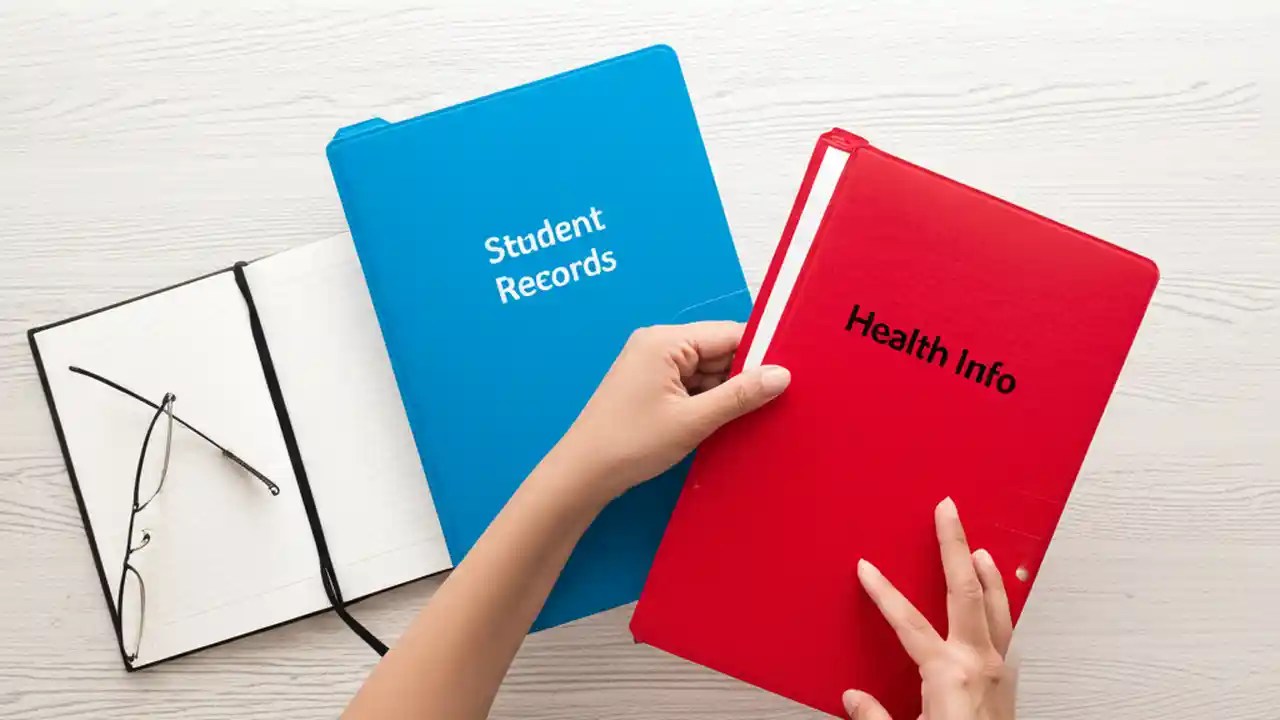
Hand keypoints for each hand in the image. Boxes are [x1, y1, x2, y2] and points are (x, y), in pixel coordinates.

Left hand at [552, 321, 789, 499]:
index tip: (795, 371)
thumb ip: (740, 395)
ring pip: (707, 371)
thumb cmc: (633, 443)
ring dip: (729, 391)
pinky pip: (691, 385)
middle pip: (718, 351)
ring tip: (763, 411)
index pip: (728, 334)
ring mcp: (652, 366)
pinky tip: (731, 419)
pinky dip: (710, 400)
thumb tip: (782, 375)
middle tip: (785, 397)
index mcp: (665, 341)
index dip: (761, 352)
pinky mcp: (651, 387)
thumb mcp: (693, 420)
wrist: (583, 474)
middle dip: (746, 374)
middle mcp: (658, 344)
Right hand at [845, 498, 1016, 719]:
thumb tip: (854, 698)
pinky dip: (999, 608)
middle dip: (955, 546)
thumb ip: (877, 718)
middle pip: (966, 591)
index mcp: (948, 674)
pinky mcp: (1009, 685)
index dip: (883, 592)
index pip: (908, 622)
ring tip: (980, 548)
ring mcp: (1000, 673)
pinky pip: (1004, 633)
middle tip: (947, 512)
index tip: (866, 568)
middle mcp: (979, 665)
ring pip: (998, 608)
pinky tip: (993, 604)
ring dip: (988, 574)